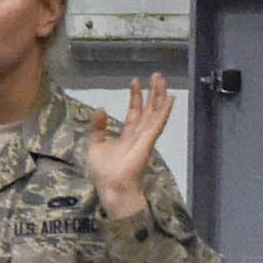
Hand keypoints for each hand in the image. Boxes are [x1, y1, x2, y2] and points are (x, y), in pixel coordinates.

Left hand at [88, 75, 172, 220]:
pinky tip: (169, 99)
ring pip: (155, 113)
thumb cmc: (103, 171)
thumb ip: (97, 127)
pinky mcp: (148, 141)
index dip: (135, 98)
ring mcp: (145, 137)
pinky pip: (157, 123)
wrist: (111, 186)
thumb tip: (100, 108)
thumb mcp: (94, 144)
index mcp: (127, 136)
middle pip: (148, 110)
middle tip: (157, 75)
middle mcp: (139, 134)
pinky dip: (163, 110)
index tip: (135, 81)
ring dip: (159, 96)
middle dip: (152, 93)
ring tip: (162, 80)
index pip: (134, 113)